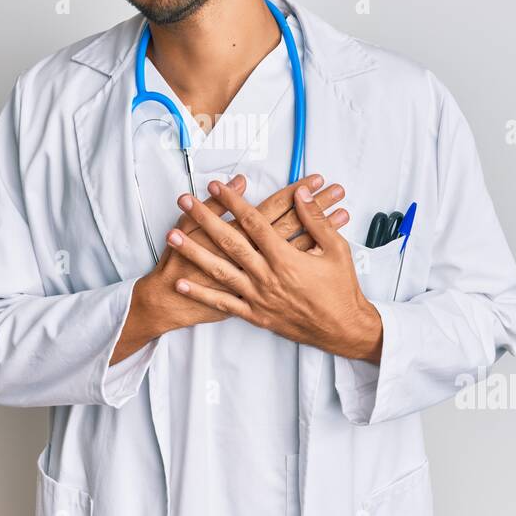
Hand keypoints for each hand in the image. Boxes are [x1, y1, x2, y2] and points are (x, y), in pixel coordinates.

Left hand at [164, 178, 382, 361]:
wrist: (343, 330)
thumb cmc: (341, 289)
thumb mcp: (337, 250)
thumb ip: (316, 220)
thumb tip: (302, 194)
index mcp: (286, 258)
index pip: (254, 222)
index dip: (234, 201)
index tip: (217, 186)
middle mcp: (267, 276)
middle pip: (229, 242)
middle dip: (204, 219)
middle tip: (185, 201)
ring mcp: (258, 297)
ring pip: (220, 271)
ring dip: (194, 253)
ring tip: (173, 237)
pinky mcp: (256, 315)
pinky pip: (223, 304)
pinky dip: (201, 294)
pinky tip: (182, 283)